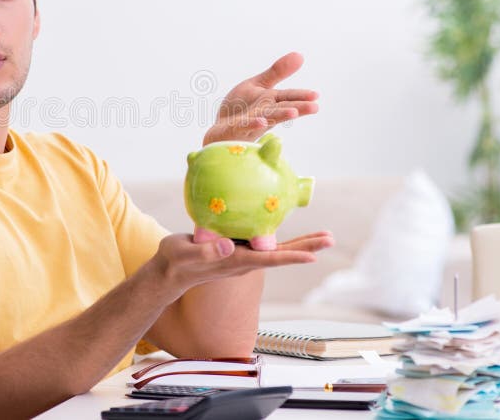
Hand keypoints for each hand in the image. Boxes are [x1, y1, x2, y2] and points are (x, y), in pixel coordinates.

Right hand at [150, 231, 333, 297]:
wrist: (170, 271)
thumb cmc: (175, 262)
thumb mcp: (185, 254)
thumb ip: (206, 252)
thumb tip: (228, 246)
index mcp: (235, 262)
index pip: (268, 259)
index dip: (290, 257)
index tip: (313, 257)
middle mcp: (244, 260)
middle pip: (281, 254)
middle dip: (306, 247)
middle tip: (330, 239)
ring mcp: (243, 256)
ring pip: (277, 249)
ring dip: (301, 243)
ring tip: (323, 236)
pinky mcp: (237, 249)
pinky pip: (264, 242)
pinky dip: (281, 236)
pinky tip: (288, 228)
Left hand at [203, 52, 318, 145]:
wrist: (221, 129)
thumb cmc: (242, 107)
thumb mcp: (259, 85)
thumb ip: (277, 72)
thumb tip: (300, 55)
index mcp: (271, 102)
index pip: (287, 97)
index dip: (301, 96)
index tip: (316, 96)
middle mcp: (264, 113)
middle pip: (281, 109)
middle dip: (297, 108)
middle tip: (315, 107)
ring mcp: (250, 122)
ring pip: (266, 118)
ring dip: (280, 116)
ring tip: (294, 112)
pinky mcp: (235, 128)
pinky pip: (244, 126)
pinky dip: (253, 124)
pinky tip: (261, 122)